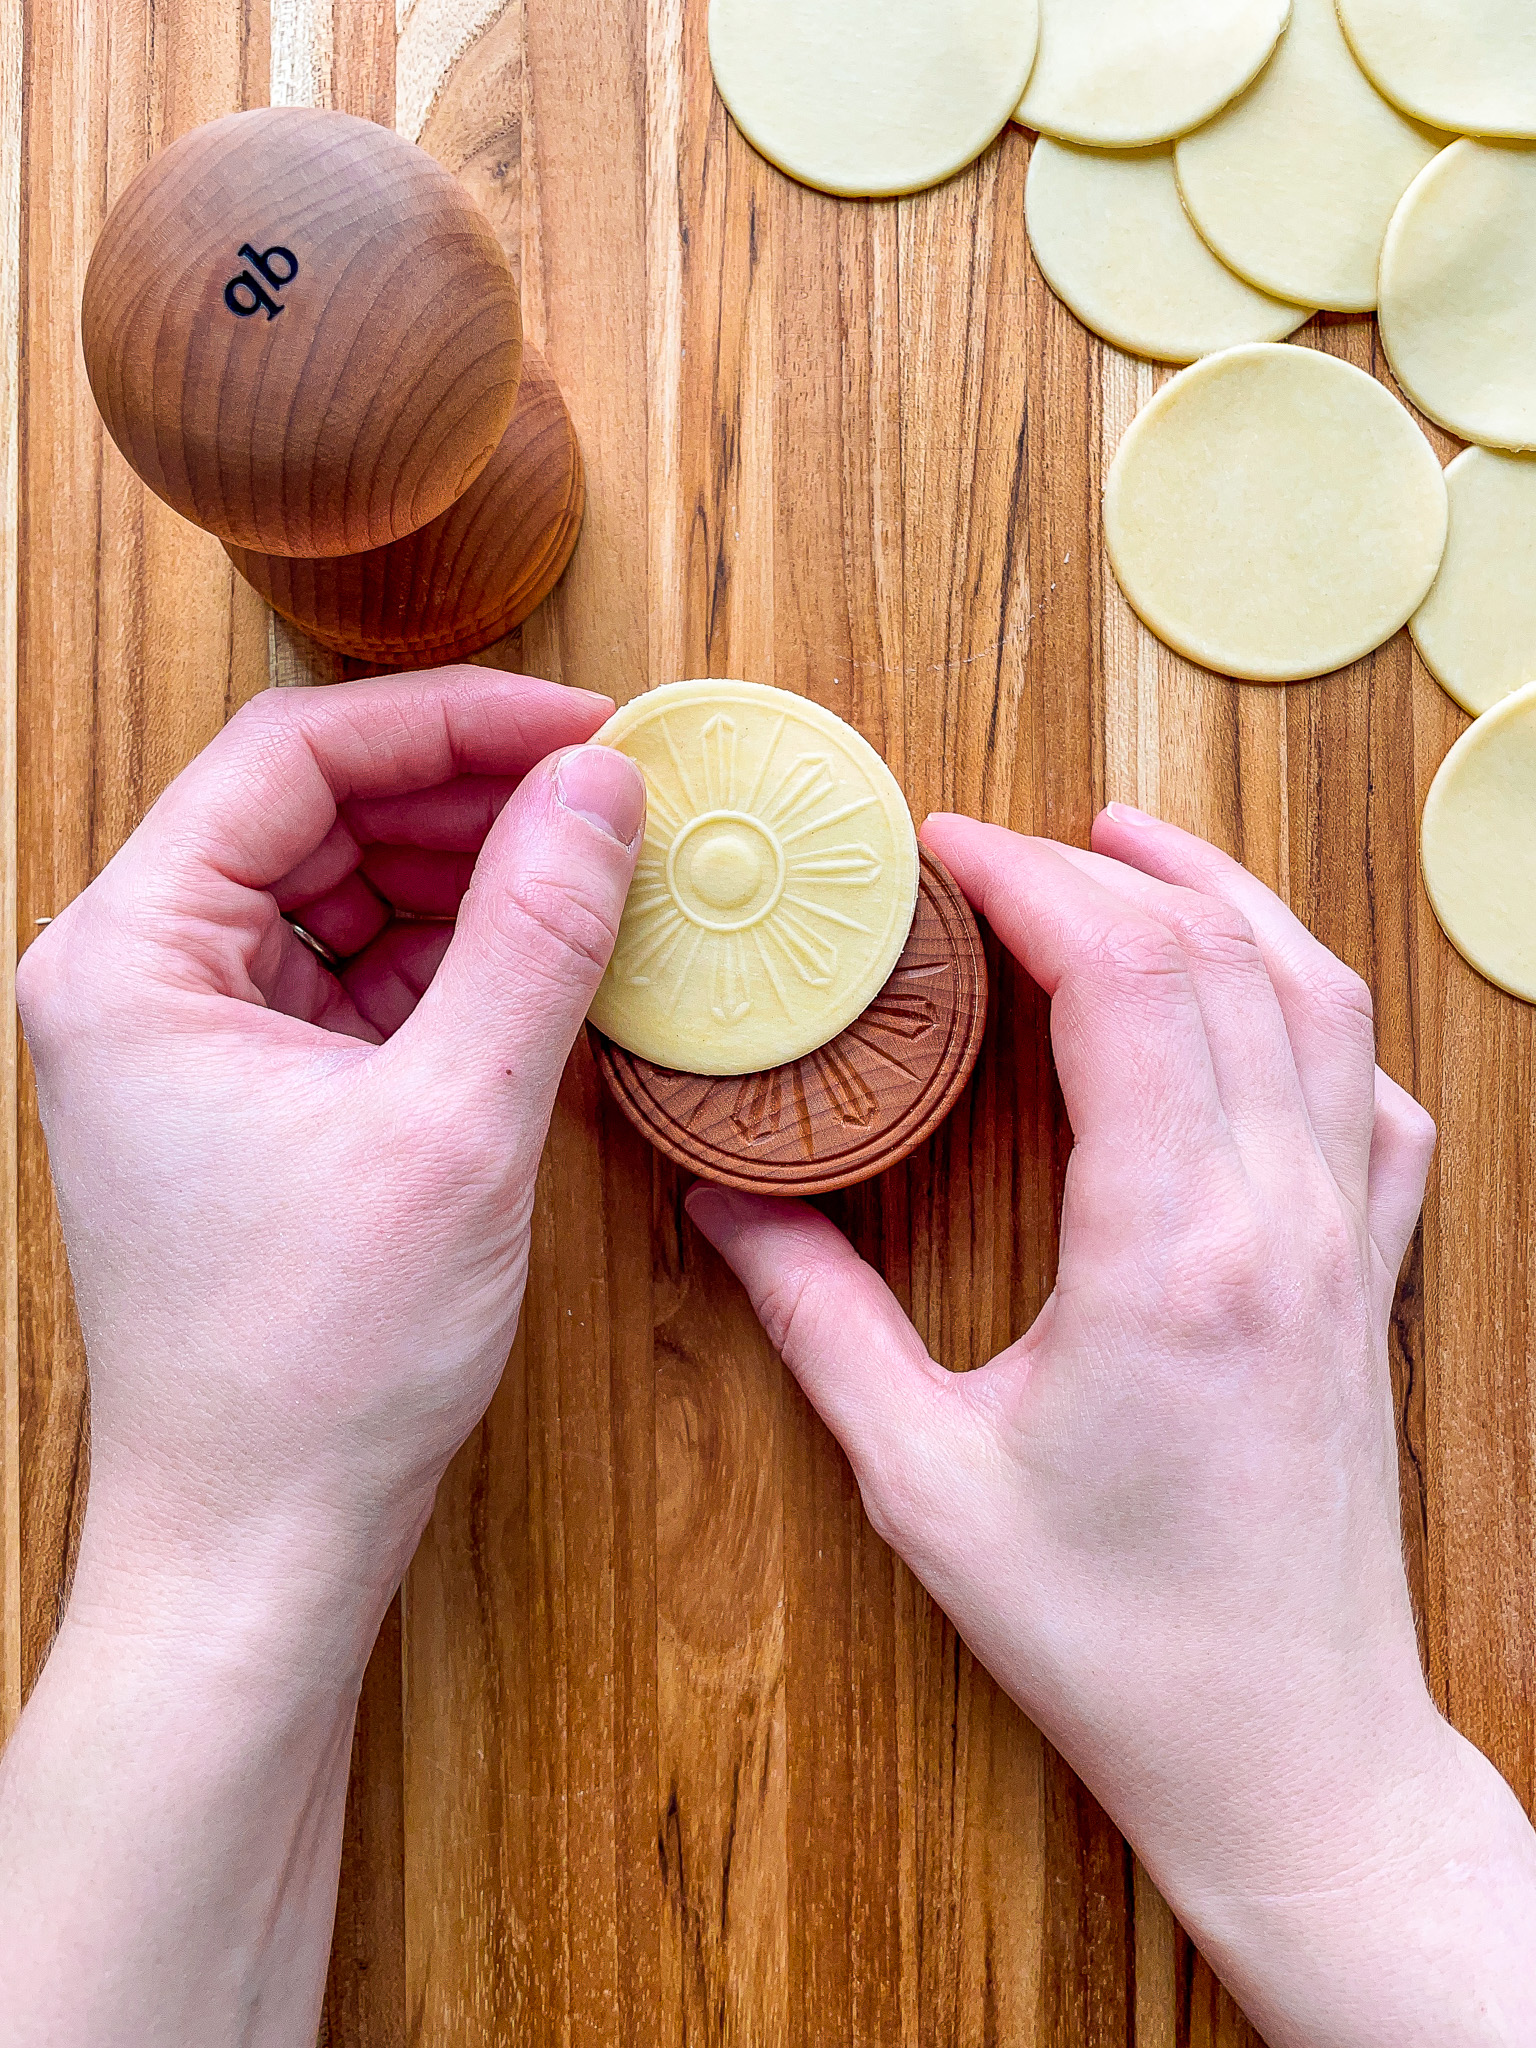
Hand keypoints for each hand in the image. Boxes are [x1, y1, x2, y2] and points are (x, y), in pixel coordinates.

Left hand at [16, 666, 643, 1672]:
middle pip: (315, 817)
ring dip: (470, 880)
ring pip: (344, 897)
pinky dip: (456, 968)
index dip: (452, 724)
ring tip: (597, 878)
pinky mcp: (253, 1101)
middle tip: (613, 799)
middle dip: (469, 799)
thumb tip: (602, 787)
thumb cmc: (315, 1362)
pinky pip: (360, 985)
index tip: (586, 727)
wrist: (260, 1546)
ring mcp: (193, 1044)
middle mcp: (140, 981)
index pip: (292, 760)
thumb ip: (534, 933)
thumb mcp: (455, 1124)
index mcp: (130, 956)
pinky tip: (549, 969)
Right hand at [688, 806, 1535, 2047]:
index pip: (1128, 979)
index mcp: (1174, 1249)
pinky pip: (1373, 1097)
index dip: (1030, 883)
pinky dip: (1312, 1012)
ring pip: (1320, 1002)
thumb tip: (724, 1204)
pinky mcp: (1368, 1280)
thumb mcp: (926, 1481)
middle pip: (1222, 957)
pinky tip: (1255, 1004)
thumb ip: (816, 1320)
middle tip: (998, 847)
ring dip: (1227, 901)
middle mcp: (1285, 1217)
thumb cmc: (1113, 1636)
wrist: (1288, 1750)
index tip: (944, 850)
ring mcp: (1346, 1243)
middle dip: (1104, 869)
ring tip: (1131, 848)